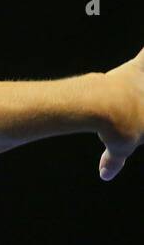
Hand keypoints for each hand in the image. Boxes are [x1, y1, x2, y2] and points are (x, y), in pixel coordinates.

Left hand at [96, 46, 143, 180]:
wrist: (105, 105)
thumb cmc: (115, 129)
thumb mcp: (118, 148)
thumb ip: (113, 161)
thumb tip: (105, 175)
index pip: (143, 128)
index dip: (138, 122)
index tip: (137, 120)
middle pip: (143, 98)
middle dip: (139, 103)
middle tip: (137, 104)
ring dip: (142, 77)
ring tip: (139, 90)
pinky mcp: (135, 70)